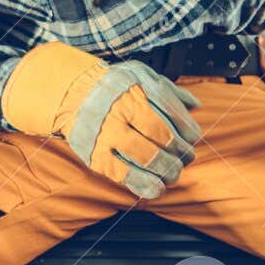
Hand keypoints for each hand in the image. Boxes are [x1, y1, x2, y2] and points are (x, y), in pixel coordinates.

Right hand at [2, 43, 201, 199]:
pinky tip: (157, 189)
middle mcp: (118, 109)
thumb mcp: (138, 75)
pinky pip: (123, 174)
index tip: (193, 138)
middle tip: (187, 158)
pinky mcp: (94, 155)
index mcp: (133, 87)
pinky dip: (144, 185)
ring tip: (174, 174)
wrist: (70, 95)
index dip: (187, 128)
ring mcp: (105, 134)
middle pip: (161, 135)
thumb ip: (167, 88)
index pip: (170, 111)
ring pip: (146, 156)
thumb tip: (195, 105)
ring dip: (167, 170)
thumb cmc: (111, 87)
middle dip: (180, 151)